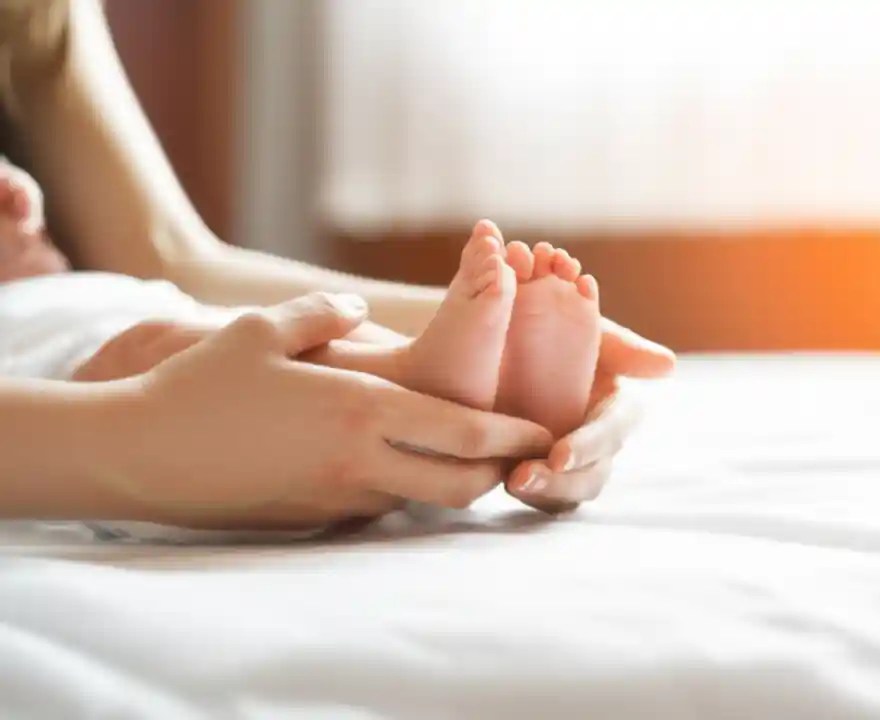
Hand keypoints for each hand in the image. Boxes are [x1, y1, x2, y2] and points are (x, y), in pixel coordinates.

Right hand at [75, 309, 674, 514]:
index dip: (514, 436)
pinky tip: (393, 461)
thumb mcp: (263, 328)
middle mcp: (360, 460)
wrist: (139, 453)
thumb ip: (324, 313)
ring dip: (450, 481)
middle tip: (520, 455)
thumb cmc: (201, 384)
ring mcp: (338, 496)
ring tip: (467, 454)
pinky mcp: (314, 517)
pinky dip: (401, 488)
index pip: (465, 432)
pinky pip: (378, 506)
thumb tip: (359, 309)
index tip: (546, 431)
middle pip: (460, 484)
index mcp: (362, 408)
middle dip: (499, 473)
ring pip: (422, 498)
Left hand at [501, 320, 672, 511]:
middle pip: (597, 470)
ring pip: (574, 491)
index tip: (559, 455)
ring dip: (547, 491)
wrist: (492, 343)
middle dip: (565, 479)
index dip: (592, 443)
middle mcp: (599, 435)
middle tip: (522, 477)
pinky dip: (532, 497)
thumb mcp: (579, 328)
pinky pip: (548, 499)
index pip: (617, 426)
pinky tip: (501, 482)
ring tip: (509, 481)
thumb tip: (669, 365)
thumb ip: (620, 345)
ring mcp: (574, 459)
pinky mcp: (547, 475)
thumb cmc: (542, 325)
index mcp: (614, 400)